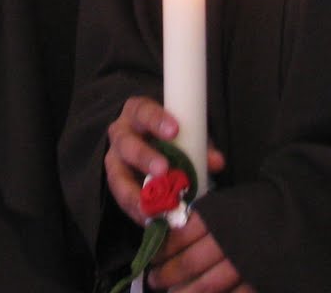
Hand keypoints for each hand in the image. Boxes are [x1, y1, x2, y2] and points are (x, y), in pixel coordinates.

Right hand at [104, 97, 225, 226]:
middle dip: (145, 157)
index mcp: (137, 113)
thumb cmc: (168, 136)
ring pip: (118, 175)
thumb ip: (199, 145)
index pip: (143, 111)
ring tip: (156, 206)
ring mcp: (114, 161)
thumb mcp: (183, 134)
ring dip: (137, 192)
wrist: (144, 146)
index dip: (157, 120)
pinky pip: (122, 200)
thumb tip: (216, 161)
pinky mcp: (115, 185)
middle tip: (164, 169)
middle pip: (127, 143)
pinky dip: (137, 210)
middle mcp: (120, 134)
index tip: (174, 131)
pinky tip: (152, 219)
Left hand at [147, 210, 253, 292]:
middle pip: (190, 263)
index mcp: (219, 214)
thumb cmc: (257, 208)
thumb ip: (205, 213)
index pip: (182, 235)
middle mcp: (229, 239)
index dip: (164, 249)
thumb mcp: (232, 200)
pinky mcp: (258, 281)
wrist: (298, 222)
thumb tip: (167, 223)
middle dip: (167, 275)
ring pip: (207, 286)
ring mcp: (245, 264)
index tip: (153, 257)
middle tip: (154, 280)